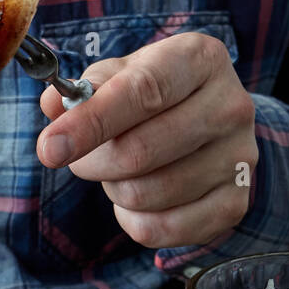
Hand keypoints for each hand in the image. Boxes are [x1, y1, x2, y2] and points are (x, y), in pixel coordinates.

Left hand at [36, 33, 258, 249]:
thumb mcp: (120, 74)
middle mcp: (230, 106)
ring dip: (114, 189)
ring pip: (145, 195)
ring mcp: (239, 157)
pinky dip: (134, 220)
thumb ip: (82, 88)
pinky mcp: (236, 202)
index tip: (50, 148)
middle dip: (93, 163)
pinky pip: (162, 229)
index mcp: (200, 59)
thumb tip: (53, 106)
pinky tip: (139, 199)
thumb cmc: (154, 93)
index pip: (142, 93)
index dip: (91, 124)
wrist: (212, 119)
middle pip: (139, 153)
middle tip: (82, 158)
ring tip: (121, 170)